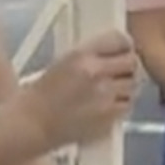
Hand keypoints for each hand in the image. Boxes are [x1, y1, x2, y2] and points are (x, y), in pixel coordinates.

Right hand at [12, 31, 137, 149]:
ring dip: (126, 86)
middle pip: (132, 62)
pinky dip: (122, 104)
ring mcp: (104, 96)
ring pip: (133, 85)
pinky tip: (109, 105)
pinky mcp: (108, 117)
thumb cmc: (41, 96)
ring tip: (113, 90)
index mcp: (80, 55)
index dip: (124, 45)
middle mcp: (95, 73)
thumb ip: (90, 56)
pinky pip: (128, 105)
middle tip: (122, 71)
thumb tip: (114, 53)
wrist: (30, 125)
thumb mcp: (62, 63)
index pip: (118, 40)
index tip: (124, 49)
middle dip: (128, 66)